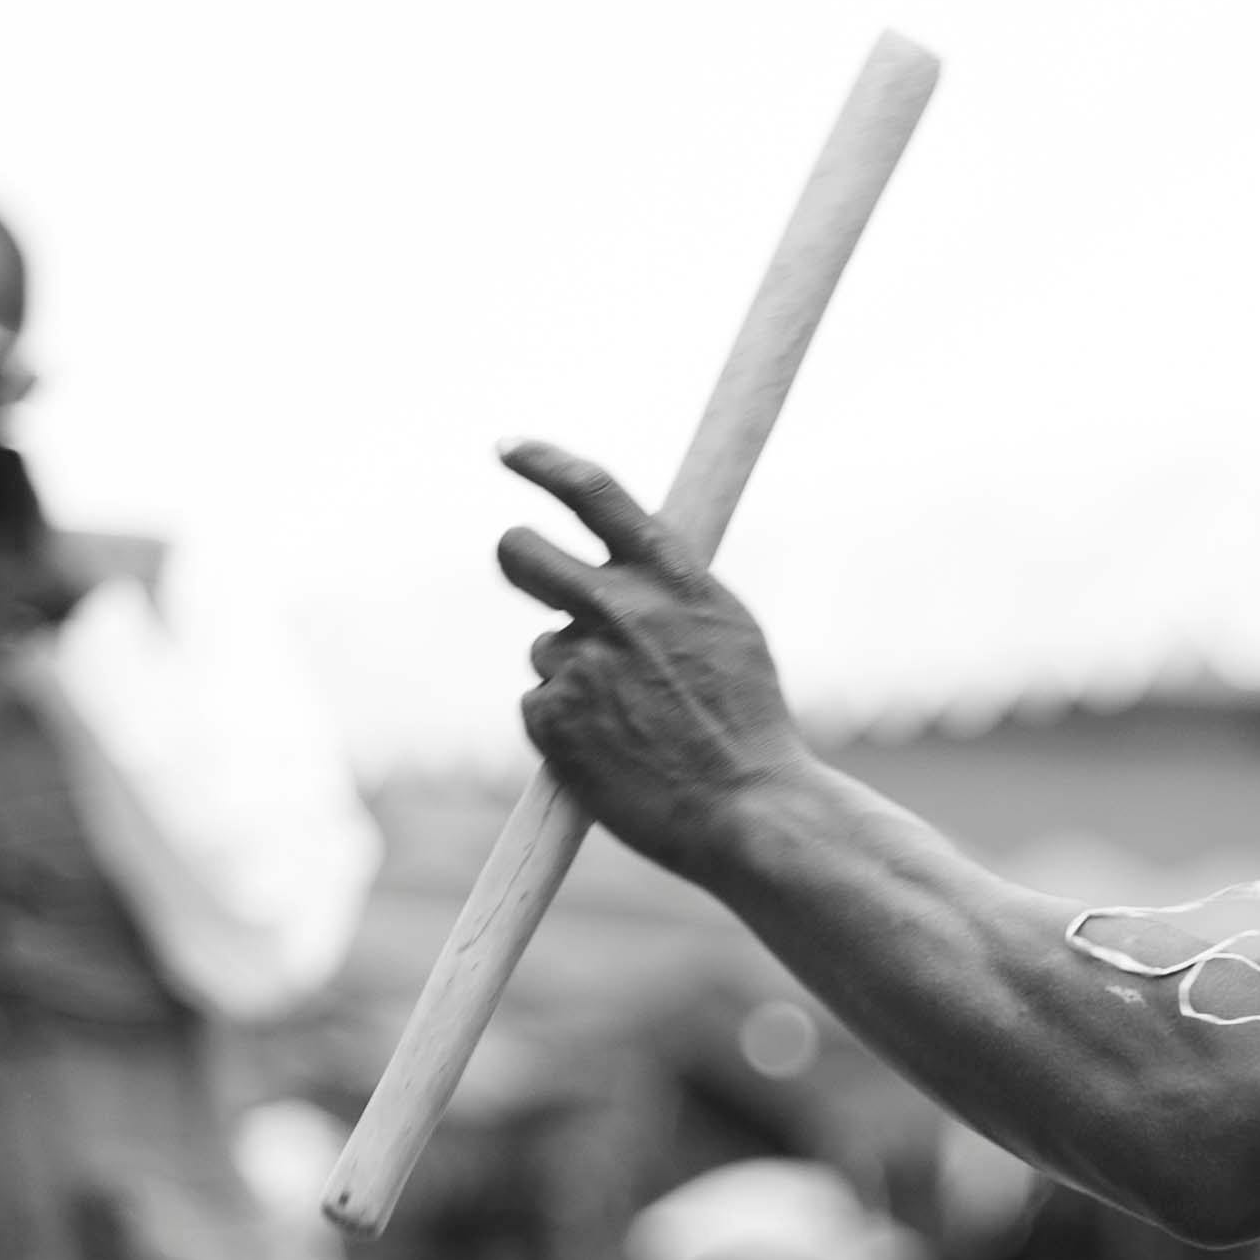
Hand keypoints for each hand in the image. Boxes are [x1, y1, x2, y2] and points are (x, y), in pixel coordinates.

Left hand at [497, 441, 806, 872]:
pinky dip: (567, 730)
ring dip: (575, 679)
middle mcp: (620, 607)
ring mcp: (580, 661)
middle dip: (518, 559)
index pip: (592, 491)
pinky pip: (540, 706)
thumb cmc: (748, 728)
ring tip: (635, 724)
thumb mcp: (729, 632)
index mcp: (672, 577)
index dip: (543, 462)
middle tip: (525, 571)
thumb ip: (670, 593)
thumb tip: (618, 574)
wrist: (750, 809)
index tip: (510, 450)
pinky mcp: (552, 716)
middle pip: (521, 552)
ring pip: (546, 651)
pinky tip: (615, 755)